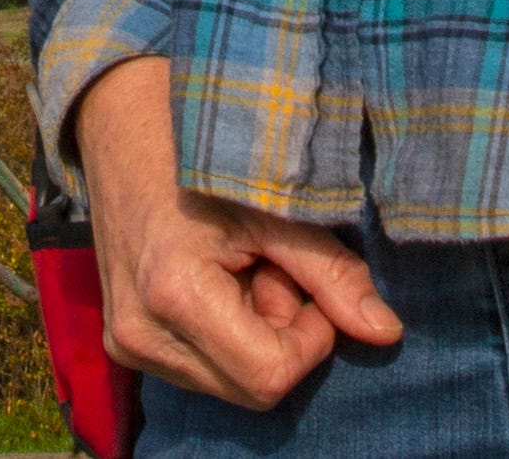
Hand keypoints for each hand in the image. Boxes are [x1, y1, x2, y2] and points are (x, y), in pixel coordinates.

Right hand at [72, 57, 401, 410]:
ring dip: (254, 334)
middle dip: (280, 334)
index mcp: (174, 295)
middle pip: (250, 387)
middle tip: (272, 267)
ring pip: (228, 382)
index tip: (305, 282)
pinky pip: (200, 368)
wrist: (121, 120)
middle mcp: (141, 334)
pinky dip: (225, 333)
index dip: (309, 337)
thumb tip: (387, 332)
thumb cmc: (200, 150)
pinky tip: (217, 278)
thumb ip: (332, 272)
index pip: (270, 376)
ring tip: (241, 265)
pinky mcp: (124, 340)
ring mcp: (126, 342)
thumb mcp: (275, 204)